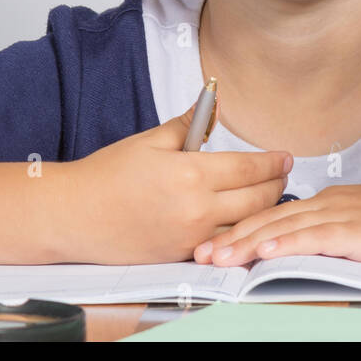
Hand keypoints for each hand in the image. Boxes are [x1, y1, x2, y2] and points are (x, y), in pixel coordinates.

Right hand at [63, 105, 292, 264]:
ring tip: (268, 197)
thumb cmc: (108, 175)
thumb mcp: (150, 140)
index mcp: (192, 174)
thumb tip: (212, 105)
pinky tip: (242, 220)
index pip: (250, 168)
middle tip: (282, 175)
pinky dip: (238, 231)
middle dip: (277, 186)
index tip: (285, 158)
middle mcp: (197, 209)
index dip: (273, 163)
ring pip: (246, 225)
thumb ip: (188, 125)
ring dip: (262, 211)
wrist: (74, 215)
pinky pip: (224, 244)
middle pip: (258, 199)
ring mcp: (192, 236)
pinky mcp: (182, 254)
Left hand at [190, 182, 360, 268]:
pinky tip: (265, 251)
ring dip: (247, 242)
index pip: (277, 216)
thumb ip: (338, 238)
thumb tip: (310, 254)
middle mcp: (331, 204)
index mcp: (332, 203)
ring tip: (218, 256)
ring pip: (284, 227)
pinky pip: (315, 237)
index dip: (242, 230)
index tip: (214, 245)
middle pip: (270, 220)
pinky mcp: (359, 231)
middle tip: (199, 253)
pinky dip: (286, 244)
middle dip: (231, 237)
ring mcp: (344, 215)